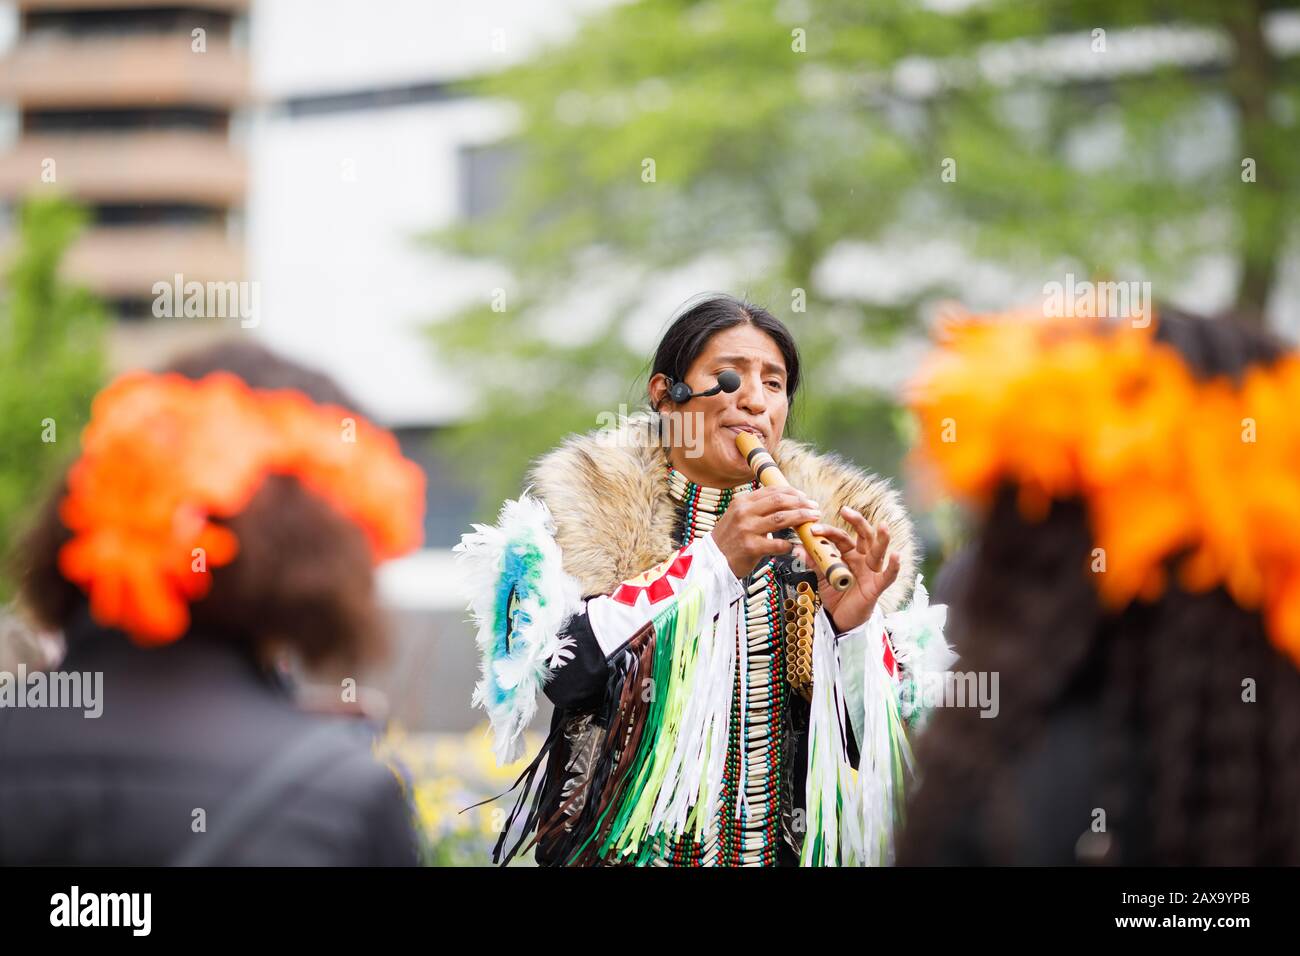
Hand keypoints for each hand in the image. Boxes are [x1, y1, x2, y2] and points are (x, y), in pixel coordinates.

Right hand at [711, 485, 821, 580]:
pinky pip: (778, 544)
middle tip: (814, 508)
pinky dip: (790, 545)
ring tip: (814, 519)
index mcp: (742, 502)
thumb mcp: (738, 516)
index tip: (805, 497)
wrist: (711, 561)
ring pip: (782, 519)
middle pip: (780, 501)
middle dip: (801, 503)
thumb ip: (757, 508)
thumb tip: (784, 501)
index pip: (772, 491)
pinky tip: (796, 546)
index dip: (793, 493)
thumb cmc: (729, 539)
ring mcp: (747, 529)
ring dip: (801, 518)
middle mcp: (744, 513)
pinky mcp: (751, 547)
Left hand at [793, 505, 900, 633]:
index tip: (813, 527)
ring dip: (882, 539)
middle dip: (856, 521)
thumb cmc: (835, 594)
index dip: (828, 531)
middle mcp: (862, 558)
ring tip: (883, 526)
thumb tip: (798, 549)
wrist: (841, 618)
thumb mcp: (822, 576)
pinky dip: (893, 566)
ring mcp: (871, 571)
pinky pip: (888, 576)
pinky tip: (896, 556)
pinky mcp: (877, 587)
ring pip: (879, 551)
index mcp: (849, 553)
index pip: (840, 536)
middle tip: (845, 510)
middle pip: (863, 536)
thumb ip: (814, 562)